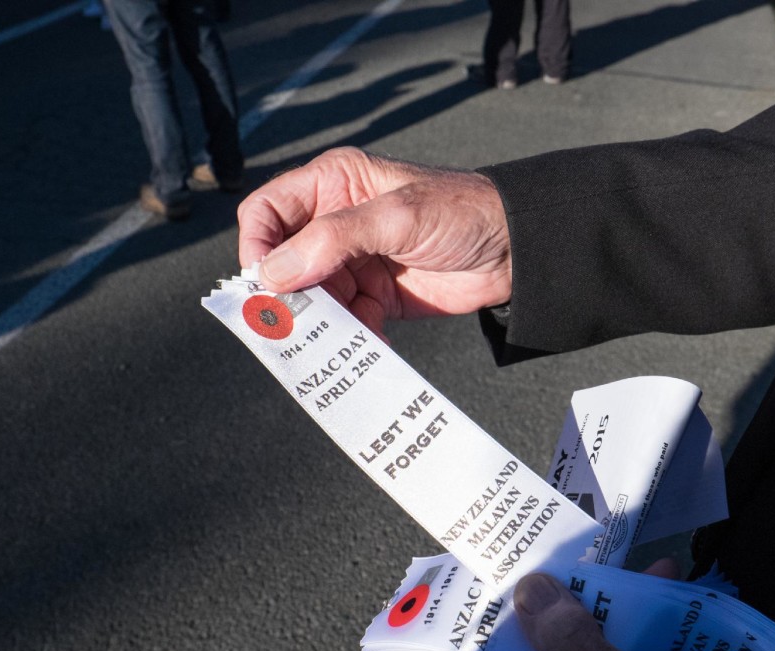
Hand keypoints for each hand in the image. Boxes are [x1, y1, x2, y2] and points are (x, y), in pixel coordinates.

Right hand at [236, 147, 512, 337]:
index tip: (265, 284)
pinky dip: (353, 336)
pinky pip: (348, 321)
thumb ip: (333, 240)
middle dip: (287, 294)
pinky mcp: (377, 296)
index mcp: (334, 184)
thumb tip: (273, 273)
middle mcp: (336, 222)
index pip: (267, 212)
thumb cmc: (462, 212)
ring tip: (334, 340)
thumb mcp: (396, 217)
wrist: (517, 250)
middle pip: (284, 262)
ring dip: (320, 322)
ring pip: (314, 298)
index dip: (257, 246)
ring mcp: (356, 262)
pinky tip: (371, 342)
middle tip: (293, 324)